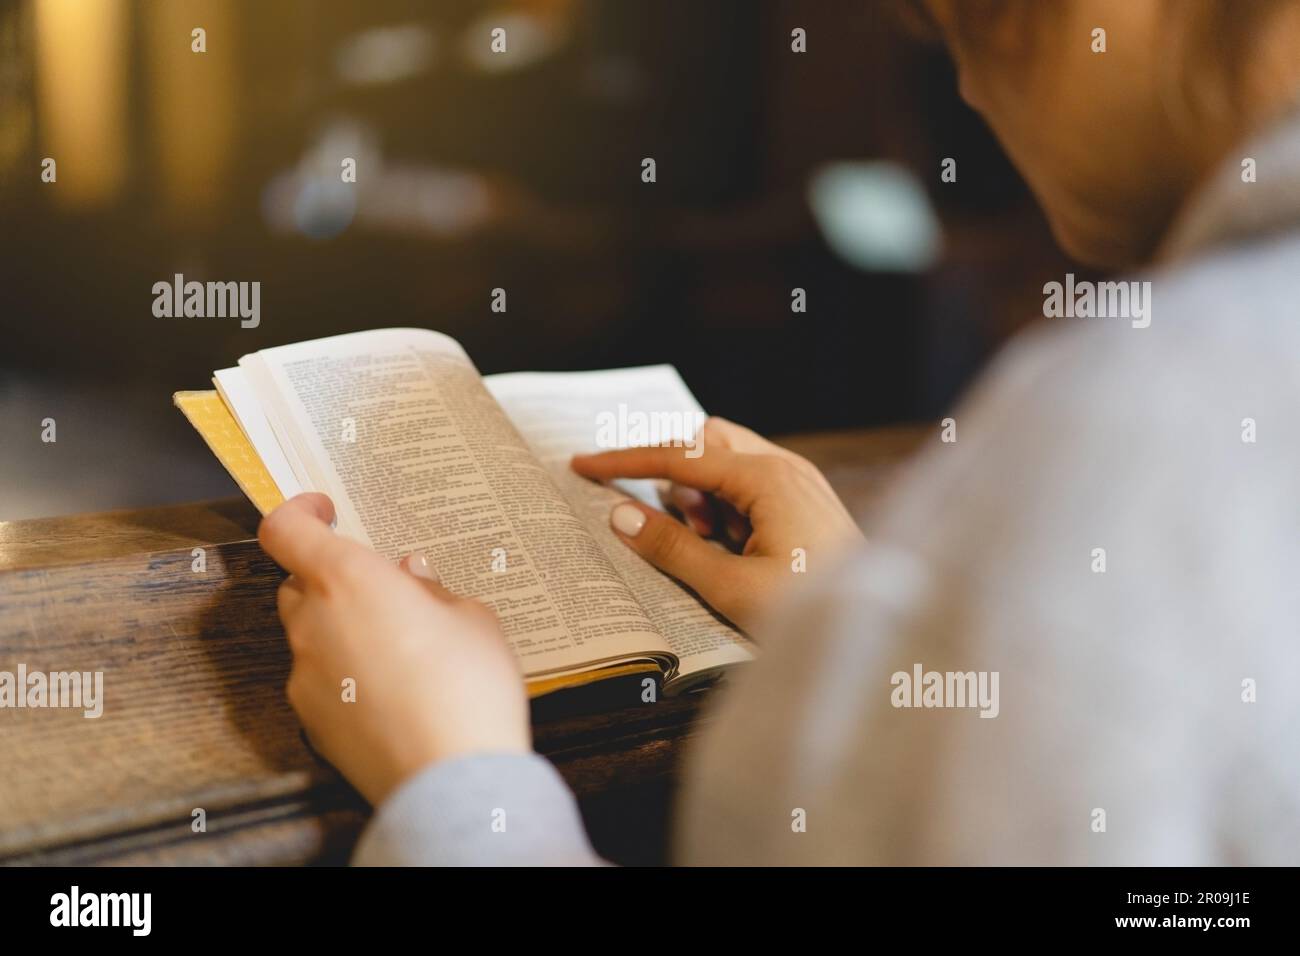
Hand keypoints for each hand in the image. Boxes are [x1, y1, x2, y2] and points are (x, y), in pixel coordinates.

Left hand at [258, 493, 529, 805]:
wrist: (453, 779)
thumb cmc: (469, 687)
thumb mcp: (472, 619)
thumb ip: (433, 590)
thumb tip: (411, 578)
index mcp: (349, 580)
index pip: (286, 529)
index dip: (298, 512)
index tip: (326, 510)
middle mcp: (313, 623)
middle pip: (297, 583)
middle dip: (332, 578)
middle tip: (384, 590)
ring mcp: (305, 676)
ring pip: (310, 635)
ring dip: (341, 629)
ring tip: (401, 648)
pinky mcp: (311, 722)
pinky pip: (320, 680)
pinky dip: (345, 675)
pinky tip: (394, 693)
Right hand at [571, 417, 863, 630]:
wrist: (879, 628)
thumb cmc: (810, 610)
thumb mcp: (730, 586)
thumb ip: (672, 548)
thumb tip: (621, 515)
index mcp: (766, 478)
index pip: (678, 456)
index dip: (624, 461)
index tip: (582, 465)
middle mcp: (784, 467)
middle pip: (705, 443)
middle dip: (676, 477)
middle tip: (676, 524)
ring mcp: (799, 482)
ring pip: (728, 464)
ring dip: (703, 496)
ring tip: (712, 546)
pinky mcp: (806, 502)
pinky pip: (751, 487)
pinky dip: (728, 508)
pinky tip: (735, 549)